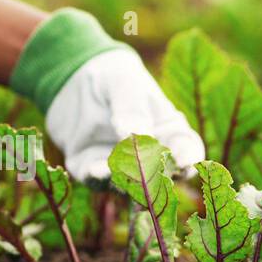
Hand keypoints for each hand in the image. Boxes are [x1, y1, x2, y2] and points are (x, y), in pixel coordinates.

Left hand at [9, 9, 204, 181]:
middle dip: (155, 178)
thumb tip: (132, 136)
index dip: (189, 159)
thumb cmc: (112, 77)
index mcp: (168, 130)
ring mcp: (120, 166)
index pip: (186, 150)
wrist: (73, 81)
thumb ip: (132, 108)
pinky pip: (96, 181)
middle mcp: (148, 155)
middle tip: (146, 171)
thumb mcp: (124, 83)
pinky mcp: (92, 169)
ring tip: (113, 170)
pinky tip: (92, 170)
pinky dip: (96, 179)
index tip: (183, 162)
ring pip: (127, 184)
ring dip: (122, 181)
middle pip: (160, 175)